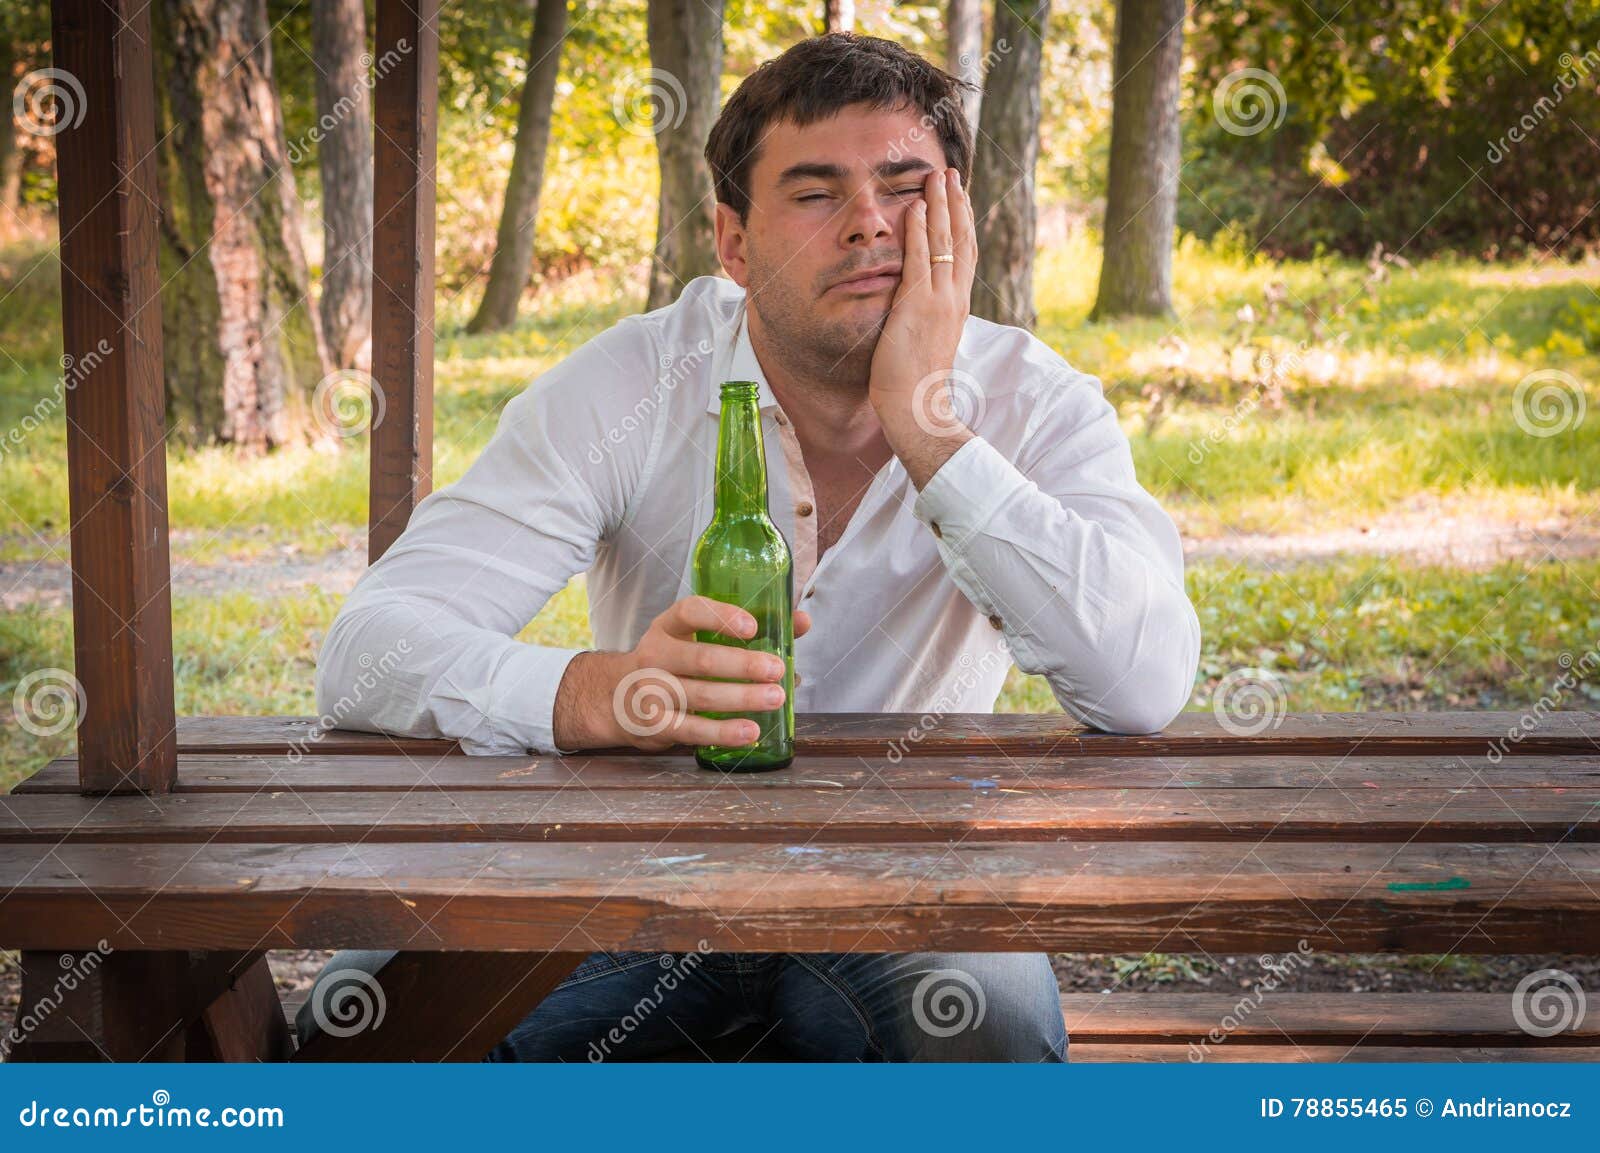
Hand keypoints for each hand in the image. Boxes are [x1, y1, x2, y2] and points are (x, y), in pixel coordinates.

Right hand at [551, 595, 811, 750]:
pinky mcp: (655, 726)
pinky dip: (723, 732)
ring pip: (700, 695)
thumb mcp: (694, 636)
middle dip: (742, 665)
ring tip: (775, 697)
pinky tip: (751, 731)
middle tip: (776, 669)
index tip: (752, 627)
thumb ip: (748, 628)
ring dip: (741, 698)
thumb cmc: (672, 662)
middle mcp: (656, 656)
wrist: (615, 698)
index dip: (721, 617)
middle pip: (700, 658)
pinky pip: (693, 730)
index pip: (690, 611)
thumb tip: (802, 621)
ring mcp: (653, 693)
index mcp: (668, 627)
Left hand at [868, 166, 977, 484]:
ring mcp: (938, 301)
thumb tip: (916, 306)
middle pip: (960, 240)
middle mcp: (953, 298)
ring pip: (944, 243)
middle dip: (956, 204)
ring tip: (936, 177)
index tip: (959, 197)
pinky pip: (920, 260)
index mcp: (956, 306)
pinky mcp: (917, 306)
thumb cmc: (915, 386)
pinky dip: (919, 231)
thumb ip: (925, 319)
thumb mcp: (926, 343)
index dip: (962, 223)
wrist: (918, 409)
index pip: (963, 255)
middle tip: (950, 173)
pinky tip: (916, 208)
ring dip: (940, 206)